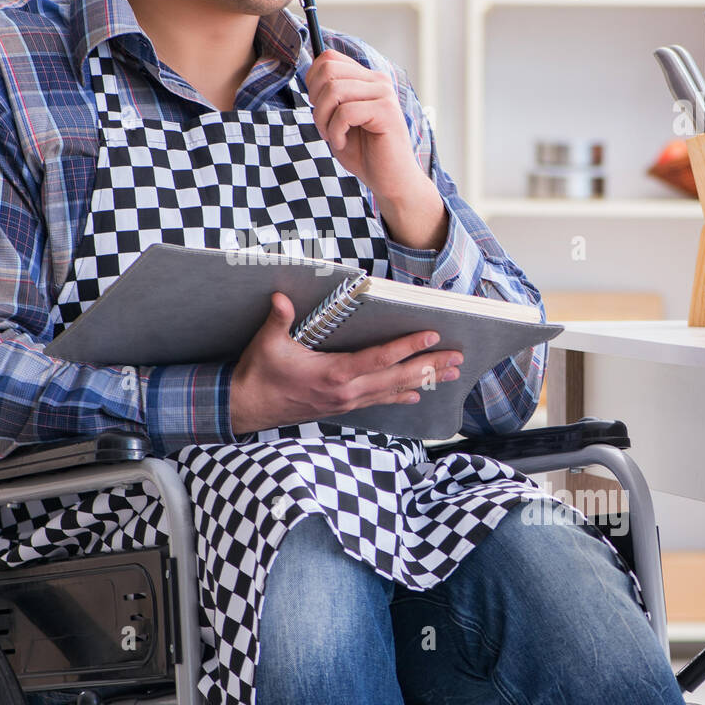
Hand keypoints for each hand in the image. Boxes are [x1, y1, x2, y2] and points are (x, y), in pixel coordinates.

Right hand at [229, 291, 463, 436]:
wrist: (246, 408)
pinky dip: (401, 395)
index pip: (379, 359)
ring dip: (423, 381)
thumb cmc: (258, 374)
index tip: (431, 336)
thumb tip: (281, 296)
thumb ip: (278, 319)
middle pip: (397, 378)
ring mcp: (346, 402)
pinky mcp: (342, 407)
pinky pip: (379, 401)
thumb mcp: (266, 344)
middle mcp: (346, 392)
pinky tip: (417, 394)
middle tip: (457, 358)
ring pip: (393, 392)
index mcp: (333, 375)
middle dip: (429, 366)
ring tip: (450, 374)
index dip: (407, 347)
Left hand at [305, 49, 422, 199]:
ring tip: (333, 136)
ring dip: (323, 119)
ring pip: (334, 91)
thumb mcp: (337, 120)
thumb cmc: (364, 152)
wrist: (390, 179)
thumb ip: (328, 96)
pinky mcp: (386, 111)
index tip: (319, 108)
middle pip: (328, 70)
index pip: (328, 58)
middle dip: (316, 101)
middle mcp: (377, 80)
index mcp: (366, 78)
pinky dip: (336, 131)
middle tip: (324, 125)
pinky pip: (345, 112)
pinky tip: (342, 143)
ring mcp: (384, 94)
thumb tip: (310, 75)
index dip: (312, 81)